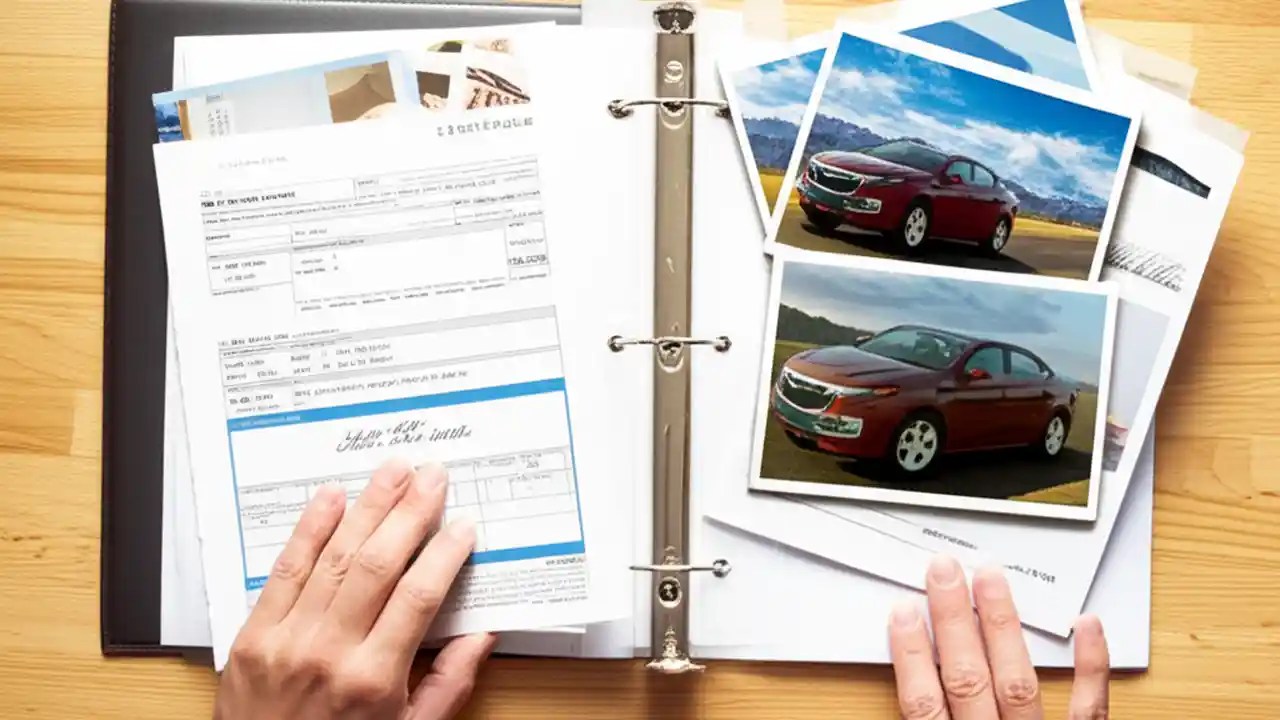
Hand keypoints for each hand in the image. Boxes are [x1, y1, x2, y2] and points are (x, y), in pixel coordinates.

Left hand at [214, 459, 495, 719]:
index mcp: (373, 680)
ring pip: (335, 557)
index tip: (464, 527)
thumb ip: (448, 686)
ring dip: (367, 508)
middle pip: (378, 565)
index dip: (444, 555)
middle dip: (410, 513)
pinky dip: (308, 530)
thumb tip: (482, 636)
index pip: (418, 597)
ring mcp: (287, 641)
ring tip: (392, 472)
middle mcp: (329, 653)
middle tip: (432, 477)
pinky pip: (284, 571)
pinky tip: (330, 499)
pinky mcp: (254, 636)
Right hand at [889, 555, 1109, 718]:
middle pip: (967, 679)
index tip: (903, 612)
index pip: (924, 704)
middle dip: (953, 621)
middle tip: (943, 573)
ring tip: (990, 579)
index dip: (911, 655)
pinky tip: (1086, 626)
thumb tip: (902, 698)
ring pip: (1017, 682)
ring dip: (1002, 626)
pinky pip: (1089, 709)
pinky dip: (1090, 666)